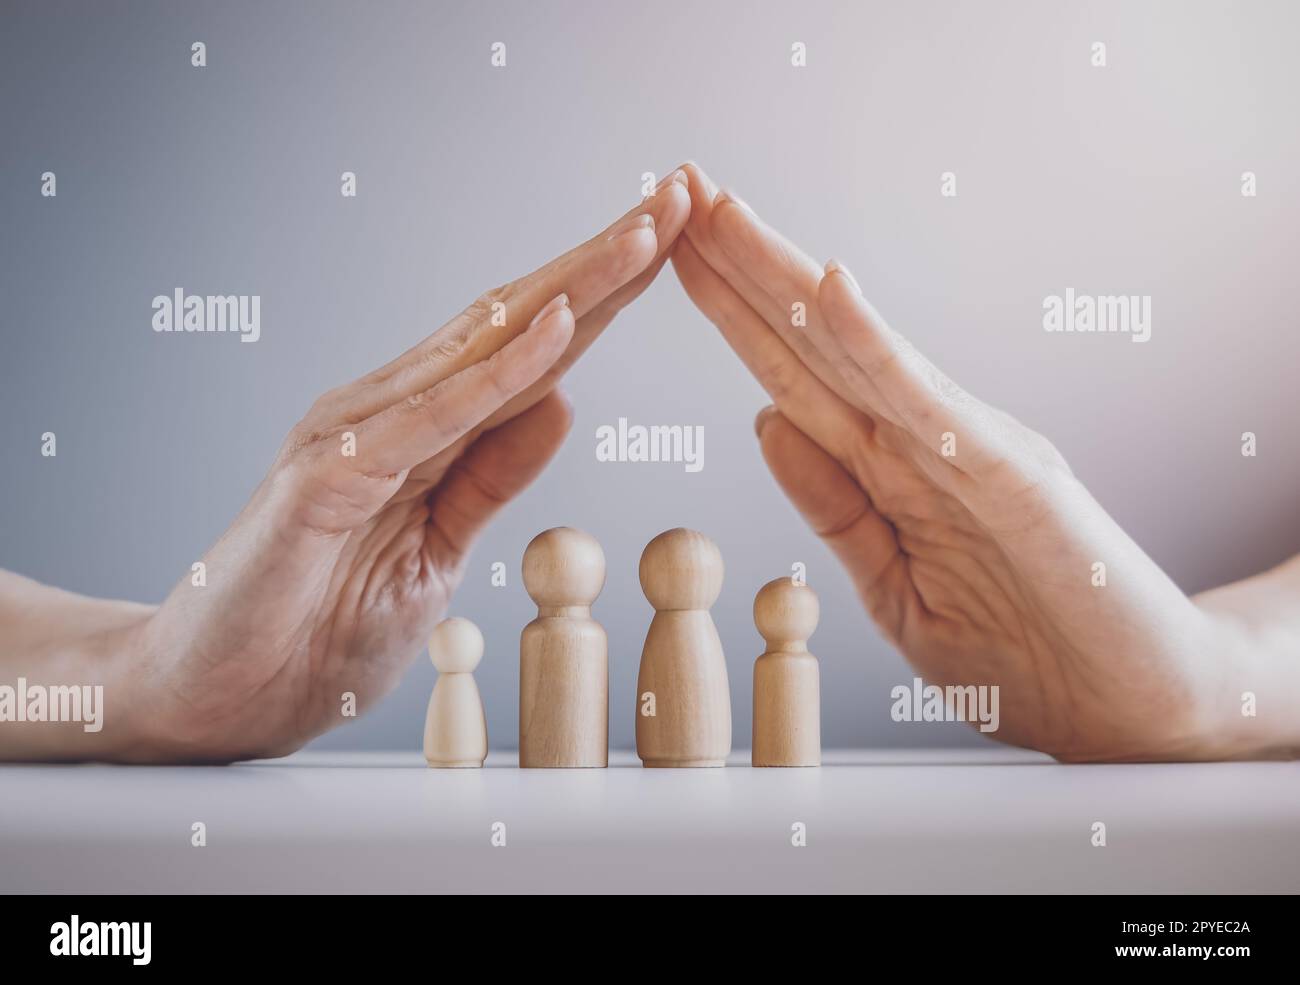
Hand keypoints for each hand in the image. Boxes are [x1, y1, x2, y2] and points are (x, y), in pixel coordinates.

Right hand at [102, 172, 692, 762]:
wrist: (214, 698)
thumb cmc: (314, 626)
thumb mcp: (435, 551)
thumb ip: (490, 475)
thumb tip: (561, 399)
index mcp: (422, 430)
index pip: (531, 349)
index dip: (606, 297)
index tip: (674, 245)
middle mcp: (390, 412)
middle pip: (515, 323)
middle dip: (603, 263)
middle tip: (680, 197)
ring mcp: (355, 437)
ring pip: (480, 348)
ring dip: (570, 289)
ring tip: (643, 235)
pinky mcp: (324, 479)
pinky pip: (428, 420)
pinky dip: (495, 373)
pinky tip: (555, 330)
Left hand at [671, 163, 1266, 761]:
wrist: (1133, 706)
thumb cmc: (1024, 648)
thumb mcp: (893, 585)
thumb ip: (833, 508)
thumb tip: (765, 422)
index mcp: (891, 468)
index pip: (793, 375)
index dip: (732, 314)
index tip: (676, 257)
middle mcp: (921, 438)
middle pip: (811, 341)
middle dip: (741, 267)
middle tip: (679, 190)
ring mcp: (965, 447)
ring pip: (856, 350)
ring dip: (784, 278)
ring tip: (722, 211)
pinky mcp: (1010, 474)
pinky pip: (929, 404)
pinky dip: (878, 345)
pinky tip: (828, 287)